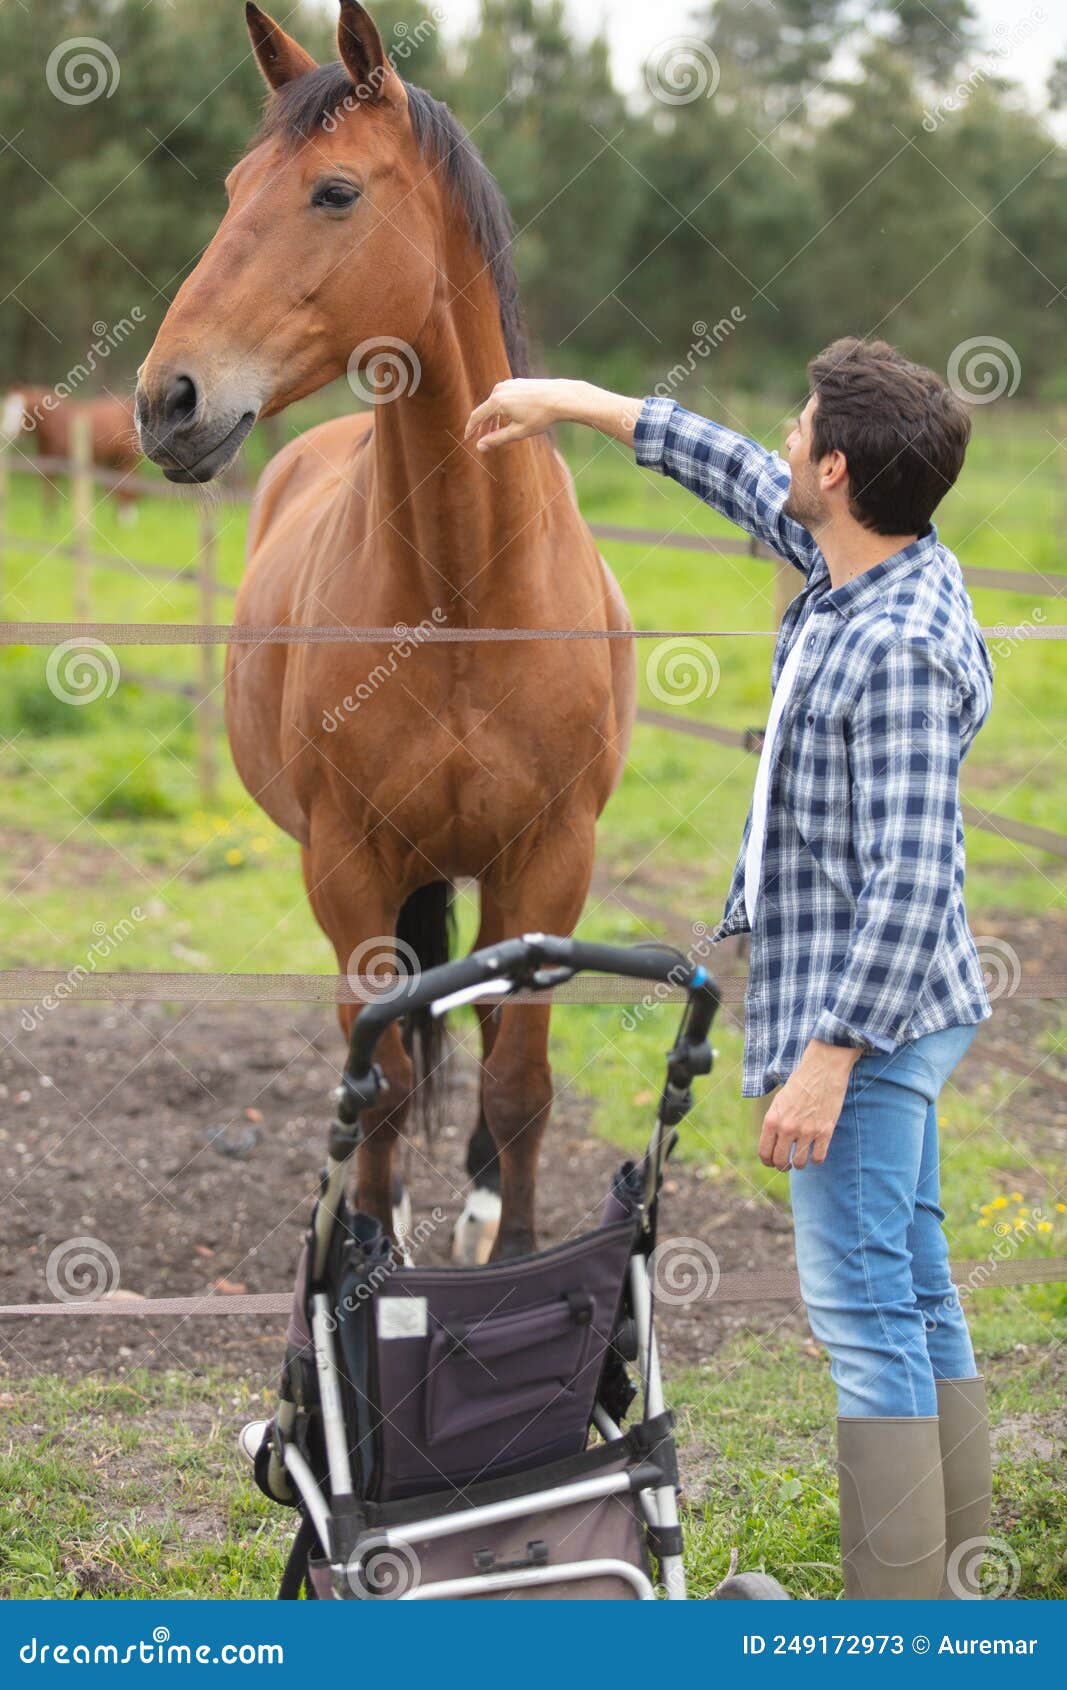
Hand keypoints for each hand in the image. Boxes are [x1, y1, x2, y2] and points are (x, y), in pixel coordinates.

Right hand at [465, 378, 579, 450]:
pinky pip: (503, 398)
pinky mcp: (516, 383)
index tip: (467, 438)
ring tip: (495, 432)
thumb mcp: (518, 432)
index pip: (476, 416)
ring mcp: (508, 384)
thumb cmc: (541, 416)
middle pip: (485, 410)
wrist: (561, 397)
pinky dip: (501, 409)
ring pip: (494, 403)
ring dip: (492, 418)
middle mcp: (499, 389)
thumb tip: (480, 446)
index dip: (470, 429)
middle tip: (482, 440)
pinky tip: (508, 419)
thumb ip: (496, 439)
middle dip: (483, 426)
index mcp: (497, 401)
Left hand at [758, 1040, 860, 1170]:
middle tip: (787, 1165)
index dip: (767, 1161)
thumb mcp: (779, 1102)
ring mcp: (806, 1131)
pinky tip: (816, 1152)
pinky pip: (818, 1158)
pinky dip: (816, 1159)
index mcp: (772, 1120)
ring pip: (799, 1163)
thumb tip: (773, 1146)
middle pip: (780, 1161)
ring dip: (799, 1164)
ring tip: (801, 1159)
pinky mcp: (825, 1131)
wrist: (822, 1069)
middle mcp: (787, 1128)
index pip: (764, 1152)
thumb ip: (774, 1124)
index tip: (773, 1163)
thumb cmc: (800, 1084)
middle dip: (782, 1166)